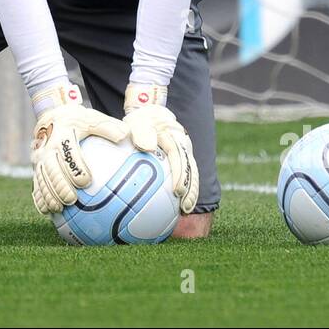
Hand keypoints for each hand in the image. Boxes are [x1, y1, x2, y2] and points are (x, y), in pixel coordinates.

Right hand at [30, 82, 127, 213]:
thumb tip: (125, 135)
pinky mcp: (36, 168)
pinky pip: (35, 184)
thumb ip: (108, 127)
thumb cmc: (77, 121)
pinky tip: (46, 211)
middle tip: (71, 200)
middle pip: (52, 169)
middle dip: (60, 185)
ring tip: (58, 208)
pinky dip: (39, 198)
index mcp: (63, 136)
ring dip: (48, 194)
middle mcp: (48, 148)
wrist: (50, 117)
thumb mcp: (92, 119)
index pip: (69, 153)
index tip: (86, 182)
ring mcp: (39, 159)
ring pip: (42, 179)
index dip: (76, 167)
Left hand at [123, 84, 199, 214]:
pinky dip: (184, 192)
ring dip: (190, 192)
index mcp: (173, 136)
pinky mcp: (180, 161)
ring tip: (186, 211)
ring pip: (191, 174)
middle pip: (189, 169)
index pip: (179, 157)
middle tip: (185, 206)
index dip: (180, 175)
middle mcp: (182, 146)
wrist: (147, 118)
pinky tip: (178, 209)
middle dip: (190, 189)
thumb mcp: (138, 122)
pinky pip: (185, 177)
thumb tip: (146, 147)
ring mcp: (183, 154)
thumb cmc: (139, 122)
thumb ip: (142, 132)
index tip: (178, 191)